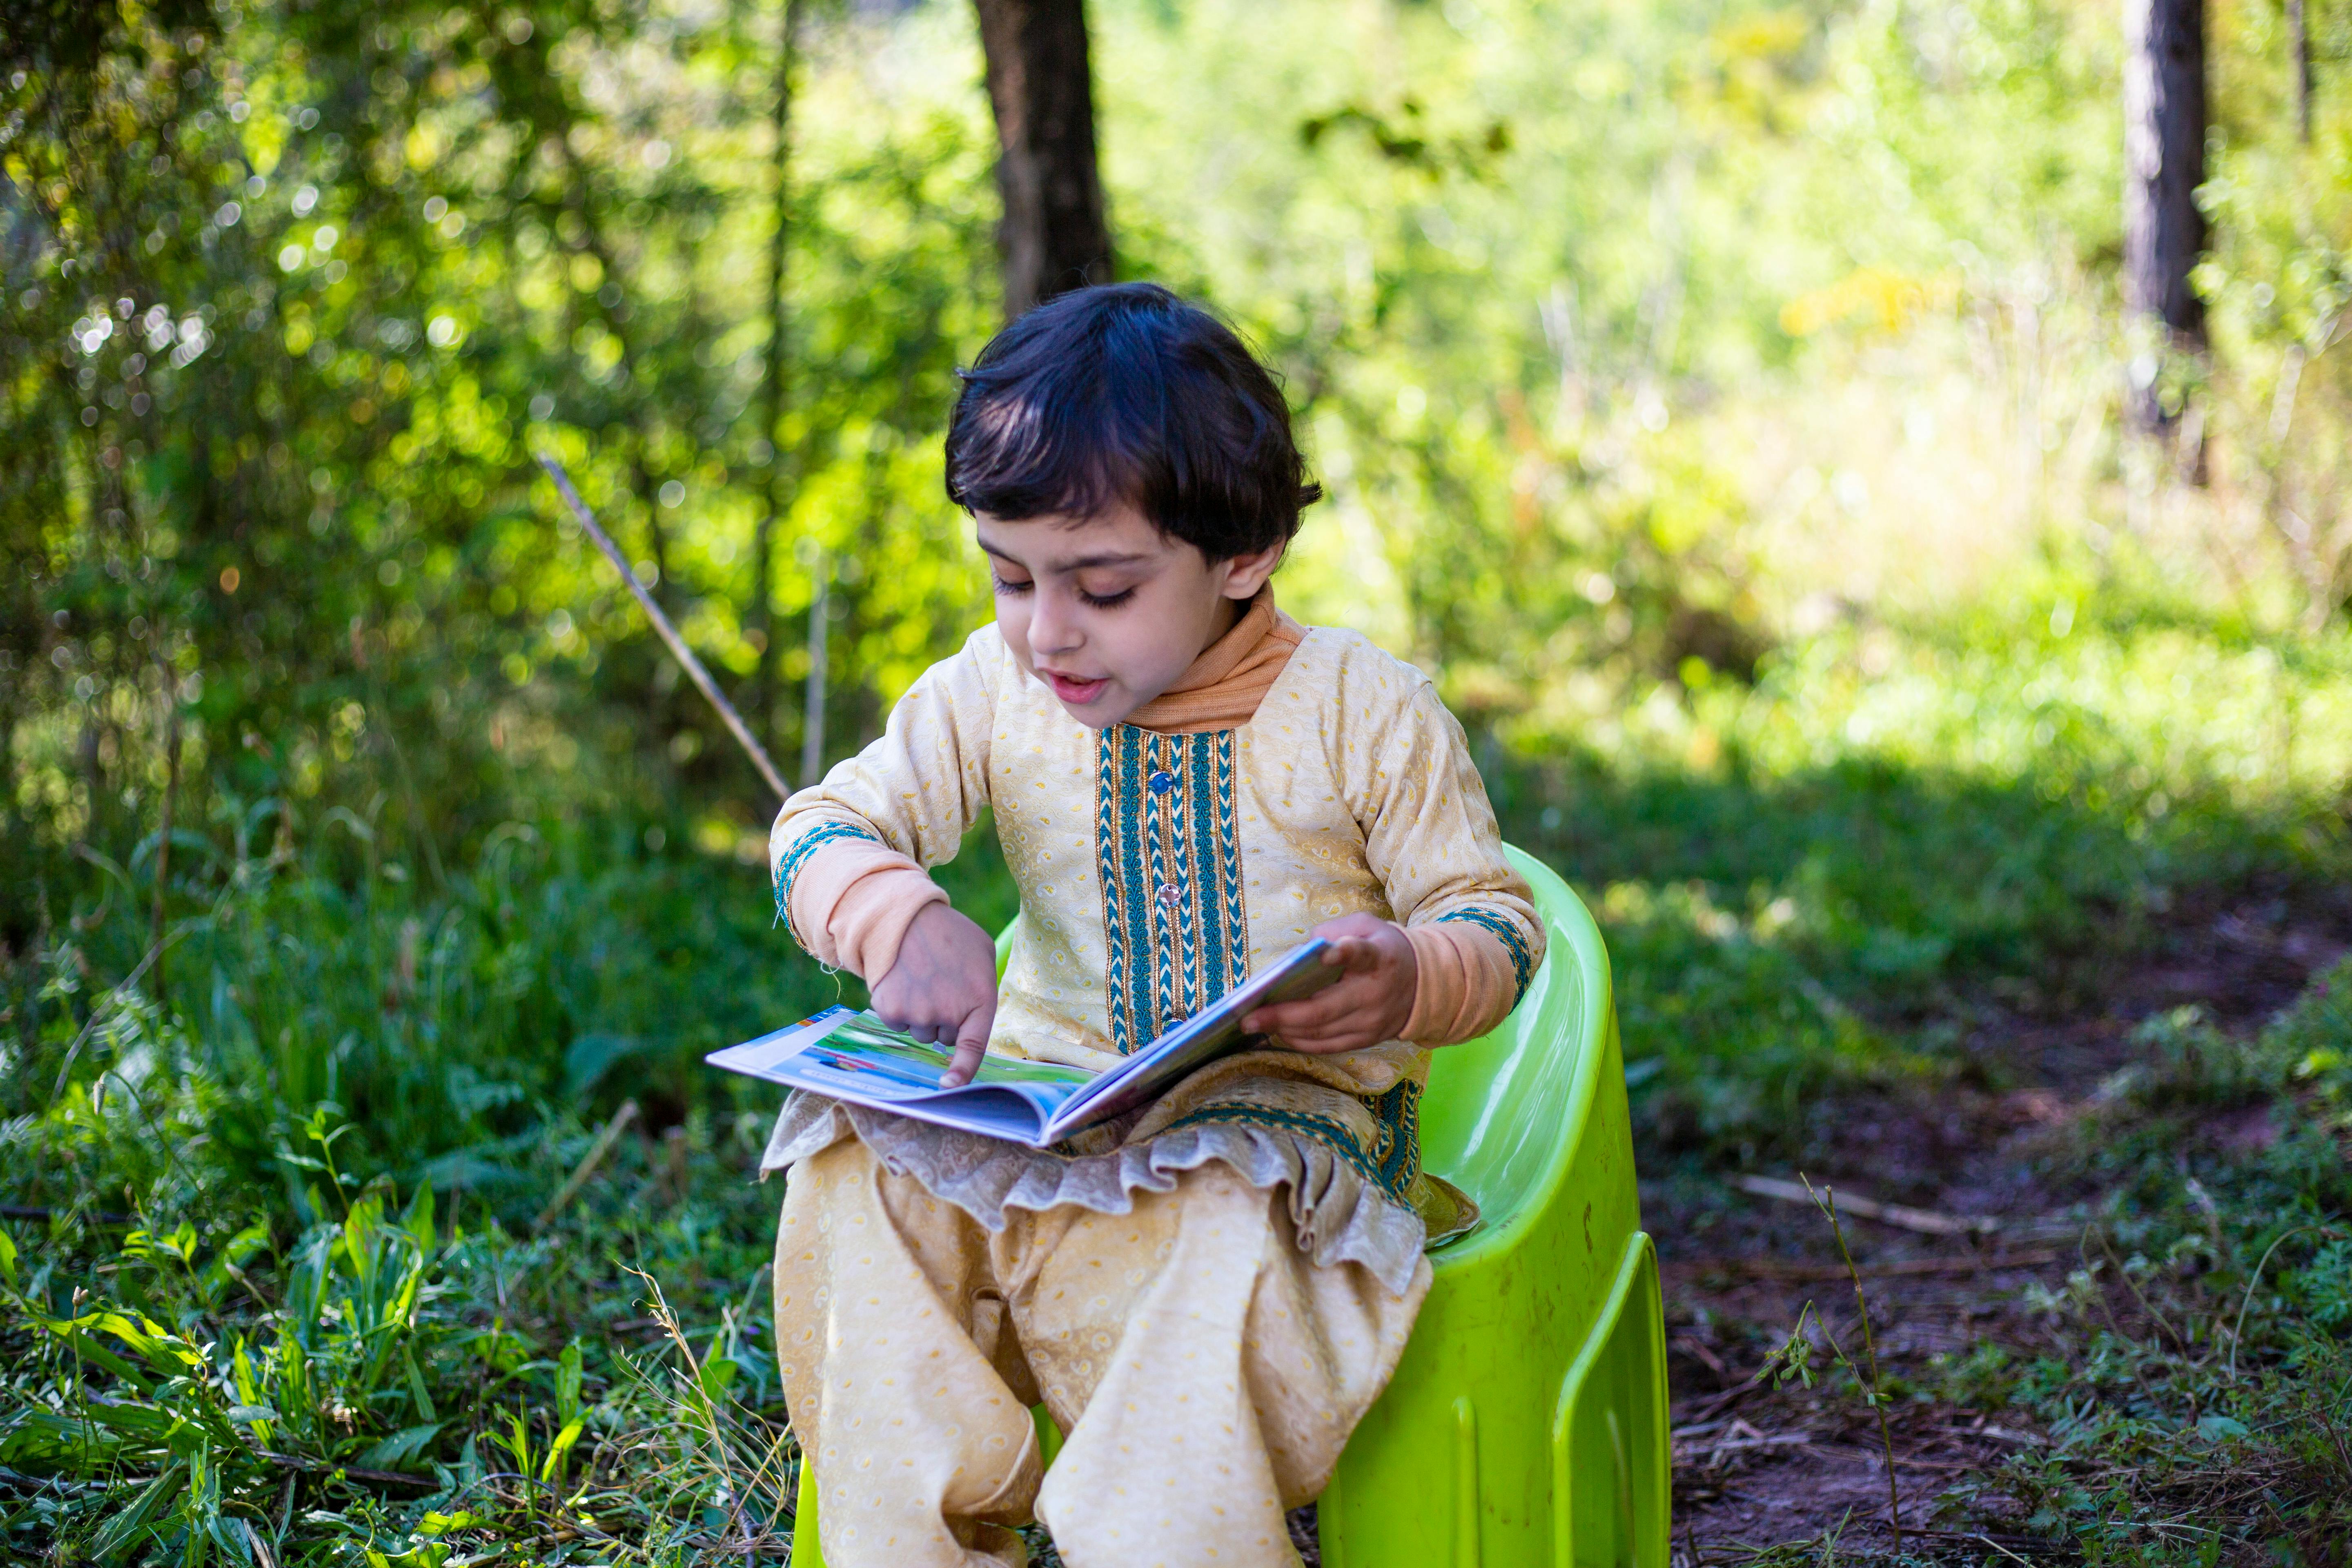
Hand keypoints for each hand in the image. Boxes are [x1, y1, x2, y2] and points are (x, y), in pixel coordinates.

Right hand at [870, 901, 998, 1086]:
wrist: (902, 916)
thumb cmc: (948, 934)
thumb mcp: (982, 953)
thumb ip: (983, 988)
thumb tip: (976, 1015)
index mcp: (979, 999)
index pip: (974, 1047)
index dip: (964, 1071)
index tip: (951, 1085)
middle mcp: (949, 1013)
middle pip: (945, 1037)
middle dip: (944, 1018)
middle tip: (939, 983)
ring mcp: (919, 1014)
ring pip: (921, 1031)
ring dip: (921, 1013)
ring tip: (920, 977)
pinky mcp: (891, 1011)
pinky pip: (899, 1023)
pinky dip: (899, 1007)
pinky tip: (902, 980)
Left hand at [1242, 913, 1416, 1054]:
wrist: (1423, 985)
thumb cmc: (1383, 950)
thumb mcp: (1368, 927)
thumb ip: (1336, 930)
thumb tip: (1304, 949)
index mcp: (1378, 958)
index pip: (1362, 955)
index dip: (1345, 953)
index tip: (1328, 953)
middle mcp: (1373, 994)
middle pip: (1324, 1009)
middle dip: (1282, 1015)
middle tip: (1248, 1016)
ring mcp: (1369, 1023)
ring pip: (1320, 1032)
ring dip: (1284, 1030)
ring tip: (1254, 1024)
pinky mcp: (1365, 1040)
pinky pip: (1327, 1046)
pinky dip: (1300, 1041)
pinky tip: (1278, 1033)